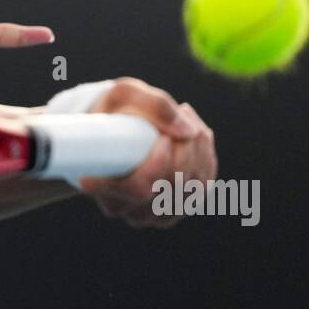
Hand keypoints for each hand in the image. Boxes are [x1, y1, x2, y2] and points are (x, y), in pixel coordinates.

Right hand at [75, 79, 216, 228]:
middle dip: (186, 148)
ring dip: (199, 149)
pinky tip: (196, 135)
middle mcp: (128, 210)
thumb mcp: (125, 94)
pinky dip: (206, 157)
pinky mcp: (176, 208)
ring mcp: (153, 214)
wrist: (111, 127)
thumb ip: (154, 106)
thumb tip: (188, 131)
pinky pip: (203, 187)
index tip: (163, 136)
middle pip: (171, 187)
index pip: (139, 189)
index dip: (159, 162)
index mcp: (103, 187)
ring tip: (187, 118)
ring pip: (193, 189)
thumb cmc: (114, 110)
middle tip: (182, 113)